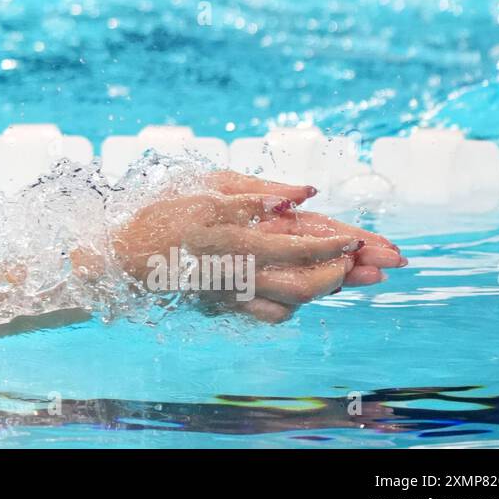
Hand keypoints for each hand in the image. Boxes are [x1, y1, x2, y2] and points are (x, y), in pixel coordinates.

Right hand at [109, 170, 405, 323]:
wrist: (123, 256)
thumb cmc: (166, 210)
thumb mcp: (210, 185)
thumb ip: (259, 190)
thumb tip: (305, 194)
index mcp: (236, 233)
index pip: (299, 241)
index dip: (335, 242)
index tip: (362, 239)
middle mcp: (237, 269)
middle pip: (305, 282)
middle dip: (346, 273)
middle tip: (375, 266)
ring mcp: (232, 293)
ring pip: (293, 301)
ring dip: (328, 289)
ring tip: (351, 274)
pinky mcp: (226, 308)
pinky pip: (271, 313)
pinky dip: (295, 303)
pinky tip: (306, 289)